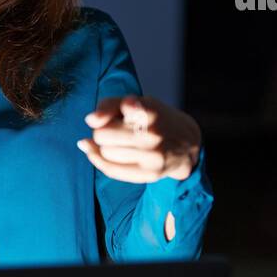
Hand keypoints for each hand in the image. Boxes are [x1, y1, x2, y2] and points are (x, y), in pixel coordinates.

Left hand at [77, 94, 200, 183]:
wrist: (186, 143)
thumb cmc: (154, 119)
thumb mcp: (137, 102)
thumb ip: (109, 105)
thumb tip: (90, 121)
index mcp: (151, 111)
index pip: (116, 110)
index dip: (107, 113)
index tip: (115, 114)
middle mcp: (153, 134)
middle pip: (102, 135)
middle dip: (102, 131)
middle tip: (113, 129)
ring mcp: (152, 157)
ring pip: (105, 152)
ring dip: (104, 147)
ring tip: (117, 142)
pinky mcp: (148, 174)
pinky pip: (111, 170)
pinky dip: (99, 160)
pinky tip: (98, 153)